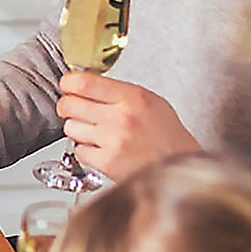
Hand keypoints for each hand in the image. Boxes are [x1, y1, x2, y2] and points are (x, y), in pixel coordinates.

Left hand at [56, 73, 198, 179]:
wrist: (182, 169)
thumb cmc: (168, 136)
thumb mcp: (150, 101)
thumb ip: (117, 91)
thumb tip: (84, 84)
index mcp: (132, 98)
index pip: (83, 82)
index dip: (68, 83)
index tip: (68, 86)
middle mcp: (121, 118)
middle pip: (69, 104)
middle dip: (68, 106)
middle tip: (74, 109)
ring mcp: (113, 141)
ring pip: (70, 128)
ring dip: (77, 129)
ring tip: (95, 132)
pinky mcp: (108, 163)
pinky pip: (78, 150)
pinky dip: (85, 150)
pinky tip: (101, 148)